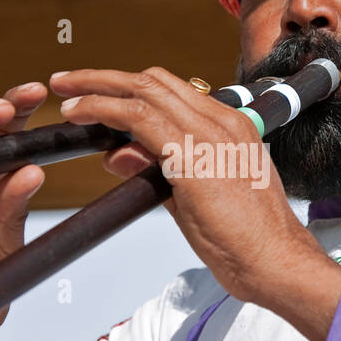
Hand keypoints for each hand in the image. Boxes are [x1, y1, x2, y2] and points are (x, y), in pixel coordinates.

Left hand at [49, 65, 328, 308]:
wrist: (277, 263)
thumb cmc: (246, 242)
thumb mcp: (194, 199)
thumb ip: (159, 172)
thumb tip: (118, 155)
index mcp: (230, 127)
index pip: (174, 90)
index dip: (130, 86)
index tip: (99, 92)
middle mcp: (222, 121)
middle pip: (154, 81)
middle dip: (105, 77)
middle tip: (67, 81)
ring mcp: (209, 135)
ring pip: (143, 91)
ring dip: (97, 87)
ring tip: (64, 92)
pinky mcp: (193, 156)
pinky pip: (138, 119)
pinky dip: (103, 110)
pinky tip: (78, 115)